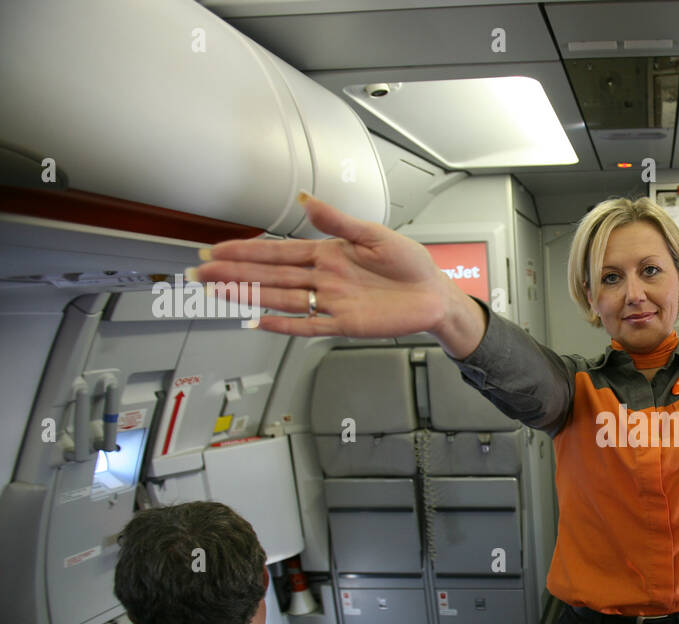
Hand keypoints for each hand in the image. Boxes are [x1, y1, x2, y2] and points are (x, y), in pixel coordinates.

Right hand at [190, 193, 481, 343]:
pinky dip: (285, 325)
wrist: (434, 294)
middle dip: (235, 273)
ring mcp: (331, 302)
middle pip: (271, 276)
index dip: (247, 250)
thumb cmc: (410, 264)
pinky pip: (309, 325)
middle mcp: (324, 279)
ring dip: (250, 295)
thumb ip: (339, 222)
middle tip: (201, 271)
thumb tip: (308, 200)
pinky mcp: (345, 324)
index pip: (279, 252)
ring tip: (218, 291)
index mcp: (329, 253)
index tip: (218, 249)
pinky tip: (260, 321)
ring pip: (282, 299)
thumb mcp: (375, 235)